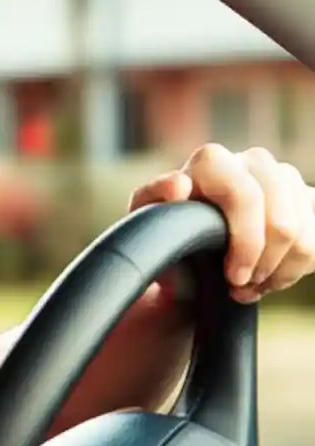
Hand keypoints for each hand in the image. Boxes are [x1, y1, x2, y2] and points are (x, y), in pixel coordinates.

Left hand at [129, 144, 314, 303]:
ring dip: (278, 272)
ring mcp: (285, 179)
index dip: (246, 242)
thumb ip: (152, 199)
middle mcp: (253, 161)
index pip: (246, 196)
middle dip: (264, 264)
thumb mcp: (147, 222)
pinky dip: (295, 270)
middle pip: (283, 220)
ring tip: (250, 284)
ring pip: (304, 235)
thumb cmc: (168, 238)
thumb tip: (178, 186)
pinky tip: (268, 277)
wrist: (190, 258)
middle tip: (240, 285)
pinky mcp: (307, 201)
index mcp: (213, 161)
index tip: (232, 276)